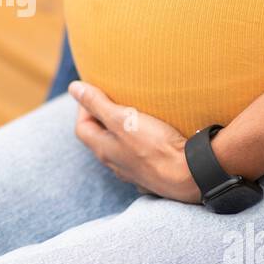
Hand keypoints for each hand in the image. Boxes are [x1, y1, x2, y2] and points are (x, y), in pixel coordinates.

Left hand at [69, 81, 200, 202]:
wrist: (189, 175)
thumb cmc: (154, 146)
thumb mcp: (121, 119)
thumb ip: (97, 103)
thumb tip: (73, 87)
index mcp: (103, 150)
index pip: (82, 127)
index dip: (84, 107)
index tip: (96, 92)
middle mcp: (115, 164)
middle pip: (100, 139)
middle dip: (103, 119)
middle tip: (114, 100)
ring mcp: (134, 173)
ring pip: (120, 150)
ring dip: (123, 133)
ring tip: (134, 116)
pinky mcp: (153, 176)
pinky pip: (140, 159)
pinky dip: (140, 145)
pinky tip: (153, 138)